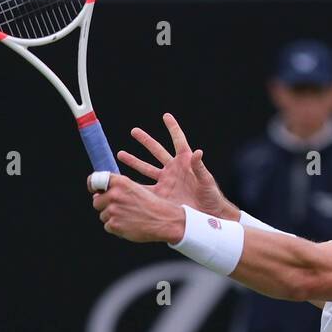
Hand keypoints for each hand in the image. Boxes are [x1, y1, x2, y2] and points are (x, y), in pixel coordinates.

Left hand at [89, 173, 185, 243]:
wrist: (164, 220)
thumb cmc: (151, 204)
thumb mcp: (135, 189)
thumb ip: (116, 189)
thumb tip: (95, 196)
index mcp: (120, 182)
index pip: (94, 180)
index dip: (92, 185)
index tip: (93, 190)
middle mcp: (114, 195)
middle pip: (97, 202)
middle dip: (105, 206)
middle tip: (120, 210)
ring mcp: (113, 210)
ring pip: (103, 216)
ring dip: (112, 218)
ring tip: (129, 218)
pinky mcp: (114, 225)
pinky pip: (108, 227)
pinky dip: (116, 228)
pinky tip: (129, 225)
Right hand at [117, 112, 233, 216]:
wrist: (207, 215)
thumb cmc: (211, 196)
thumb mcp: (206, 181)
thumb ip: (200, 167)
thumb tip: (198, 152)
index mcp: (185, 161)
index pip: (178, 140)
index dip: (173, 128)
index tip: (166, 116)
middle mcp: (173, 169)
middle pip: (157, 151)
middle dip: (145, 141)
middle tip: (134, 131)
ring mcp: (166, 181)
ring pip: (146, 168)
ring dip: (134, 161)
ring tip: (120, 154)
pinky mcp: (161, 194)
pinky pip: (145, 188)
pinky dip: (135, 185)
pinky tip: (123, 181)